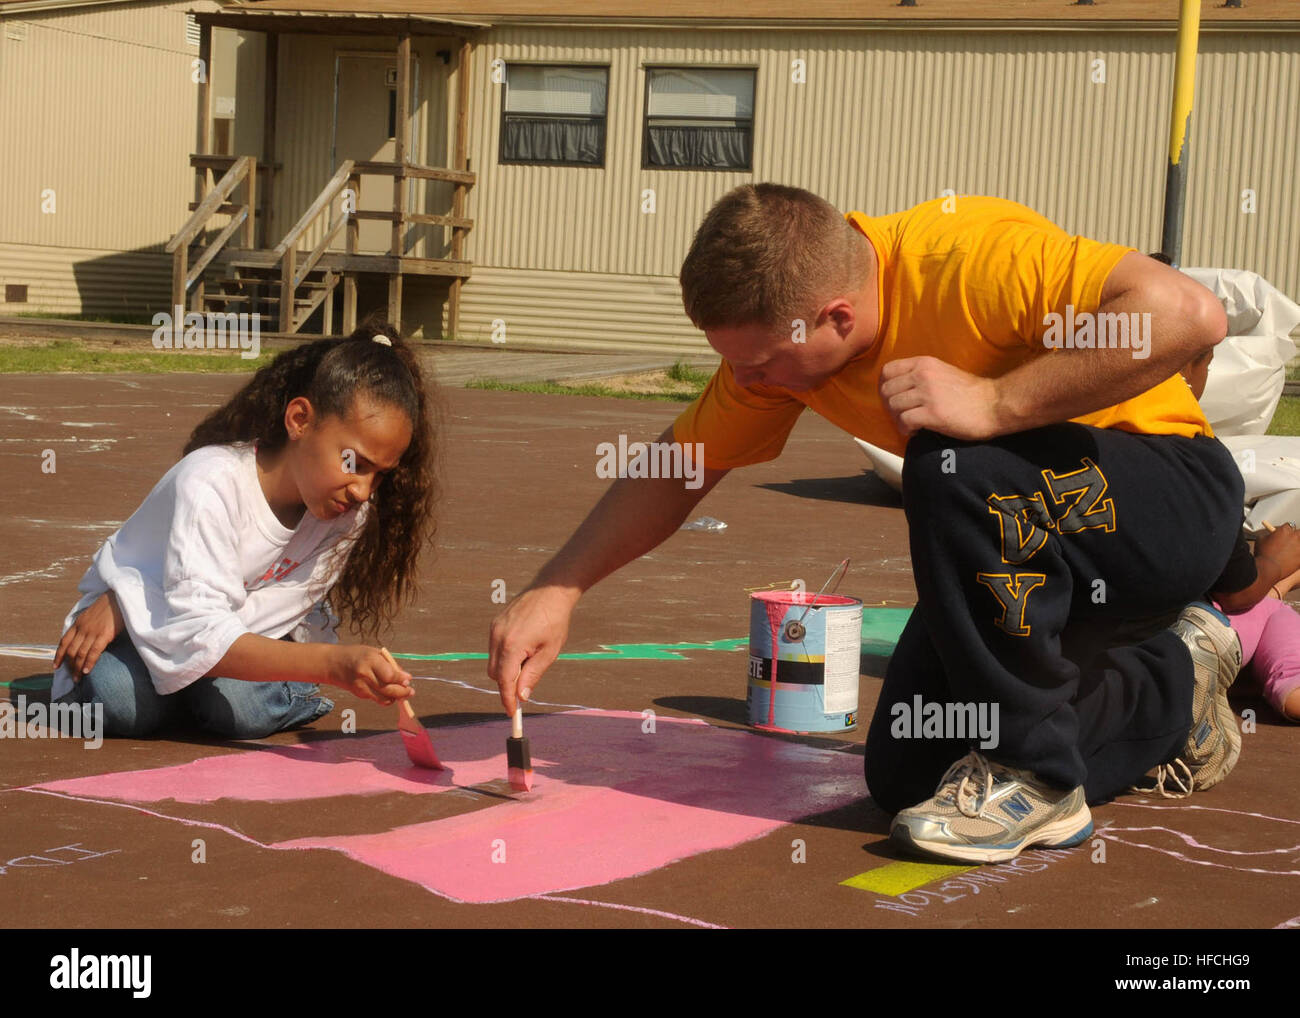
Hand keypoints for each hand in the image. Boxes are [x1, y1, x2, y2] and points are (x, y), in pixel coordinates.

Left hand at [53, 591, 124, 680]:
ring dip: (77, 668)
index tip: (56, 666)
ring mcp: (92, 631)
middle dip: (69, 666)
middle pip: (71, 651)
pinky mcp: (104, 634)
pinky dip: (89, 663)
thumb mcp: (93, 613)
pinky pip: (94, 652)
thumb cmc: (111, 604)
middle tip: (71, 677)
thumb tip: (87, 637)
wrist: (120, 596)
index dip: (59, 655)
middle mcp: (82, 628)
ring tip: (78, 678)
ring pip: (81, 653)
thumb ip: (88, 625)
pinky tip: (87, 671)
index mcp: (78, 623)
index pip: (64, 642)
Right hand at [326, 645, 412, 704]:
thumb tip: (405, 677)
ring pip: (384, 698)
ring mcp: (361, 686)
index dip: (401, 679)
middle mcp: (365, 675)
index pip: (390, 675)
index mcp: (370, 660)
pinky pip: (377, 699)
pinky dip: (386, 698)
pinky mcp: (359, 694)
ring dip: (396, 697)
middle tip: (410, 691)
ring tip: (403, 693)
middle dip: (402, 692)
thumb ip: (390, 664)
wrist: (333, 663)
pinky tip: (390, 693)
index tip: (408, 679)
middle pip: (388, 689)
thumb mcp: (374, 652)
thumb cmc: (357, 655)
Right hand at [488, 585, 576, 714]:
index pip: (505, 681)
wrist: (550, 591)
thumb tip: (521, 697)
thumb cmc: (554, 622)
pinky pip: (494, 648)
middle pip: (495, 674)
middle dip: (507, 684)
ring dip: (506, 669)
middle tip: (526, 685)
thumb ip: (533, 675)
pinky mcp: (495, 624)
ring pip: (493, 662)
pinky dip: (505, 656)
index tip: (512, 713)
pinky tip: (524, 648)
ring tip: (530, 659)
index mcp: (512, 646)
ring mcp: (494, 630)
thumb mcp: (549, 652)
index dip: (507, 699)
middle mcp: (498, 638)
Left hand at [879, 356, 1001, 440]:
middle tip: (901, 415)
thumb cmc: (970, 393)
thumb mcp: (942, 372)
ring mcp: (927, 394)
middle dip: (889, 407)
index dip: (884, 387)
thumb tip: (898, 389)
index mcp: (924, 363)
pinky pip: (904, 421)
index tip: (892, 398)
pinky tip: (916, 431)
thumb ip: (921, 376)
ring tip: (910, 424)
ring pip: (893, 406)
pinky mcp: (933, 413)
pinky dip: (905, 429)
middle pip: (886, 391)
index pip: (887, 371)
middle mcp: (923, 375)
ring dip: (897, 419)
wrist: (995, 404)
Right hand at [1258, 523, 1299, 594]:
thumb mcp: (1261, 540)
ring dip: (1297, 546)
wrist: (1267, 569)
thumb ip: (1268, 536)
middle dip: (1295, 537)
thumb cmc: (1263, 555)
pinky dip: (1297, 556)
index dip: (1286, 531)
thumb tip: (1270, 536)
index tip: (1284, 535)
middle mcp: (1295, 537)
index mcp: (1285, 530)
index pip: (1289, 526)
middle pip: (1299, 533)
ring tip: (1291, 551)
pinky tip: (1291, 559)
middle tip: (1290, 542)